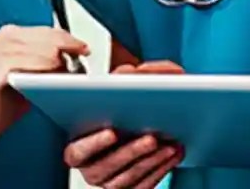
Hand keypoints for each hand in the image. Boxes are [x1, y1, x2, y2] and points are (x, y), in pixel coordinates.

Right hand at [0, 25, 89, 146]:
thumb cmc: (5, 99)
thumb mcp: (32, 73)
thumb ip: (49, 60)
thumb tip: (78, 54)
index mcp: (10, 34)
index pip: (49, 30)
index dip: (71, 39)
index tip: (85, 49)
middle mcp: (1, 39)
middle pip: (48, 37)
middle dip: (68, 49)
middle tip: (80, 64)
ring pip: (40, 50)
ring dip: (59, 62)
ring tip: (68, 75)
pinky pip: (25, 65)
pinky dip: (42, 69)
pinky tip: (52, 77)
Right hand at [63, 60, 186, 187]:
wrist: (142, 118)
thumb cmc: (125, 103)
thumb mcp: (123, 84)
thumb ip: (125, 76)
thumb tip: (135, 73)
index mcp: (78, 146)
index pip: (76, 152)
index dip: (93, 144)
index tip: (113, 131)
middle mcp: (91, 169)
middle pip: (103, 169)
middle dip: (130, 153)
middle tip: (151, 138)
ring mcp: (111, 182)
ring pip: (127, 180)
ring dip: (151, 161)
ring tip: (170, 144)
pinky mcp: (132, 188)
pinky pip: (144, 186)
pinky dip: (161, 169)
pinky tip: (174, 153)